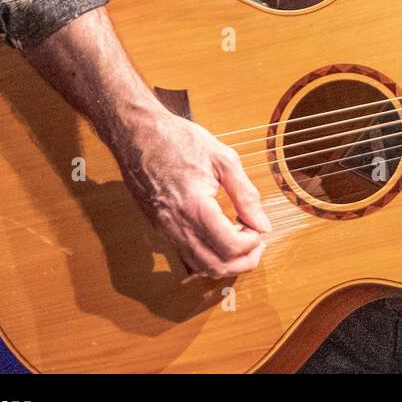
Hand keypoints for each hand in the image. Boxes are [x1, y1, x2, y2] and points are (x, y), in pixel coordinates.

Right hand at [114, 103, 271, 280]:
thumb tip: (263, 223)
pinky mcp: (160, 229)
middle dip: (243, 261)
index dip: (252, 243)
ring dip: (226, 262)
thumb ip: (246, 194)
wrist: (138, 136)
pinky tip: (221, 233)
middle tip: (257, 242)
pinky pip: (187, 255)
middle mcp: (176, 226)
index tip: (259, 228)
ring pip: (199, 266)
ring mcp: (165, 230)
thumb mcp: (224, 159)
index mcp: (195, 207)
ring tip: (242, 238)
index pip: (230, 246)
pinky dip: (209, 255)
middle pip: (215, 266)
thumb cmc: (179, 140)